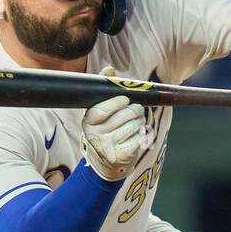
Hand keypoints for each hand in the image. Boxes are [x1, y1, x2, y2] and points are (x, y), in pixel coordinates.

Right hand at [81, 67, 146, 181]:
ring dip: (140, 122)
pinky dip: (142, 135)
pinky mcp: (120, 156)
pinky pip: (139, 138)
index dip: (117, 102)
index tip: (125, 99)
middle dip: (135, 110)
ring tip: (135, 124)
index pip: (102, 109)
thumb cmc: (105, 130)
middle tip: (135, 110)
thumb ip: (104, 89)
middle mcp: (95, 135)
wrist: (106, 162)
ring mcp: (107, 147)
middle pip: (124, 115)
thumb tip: (109, 69)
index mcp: (88, 121)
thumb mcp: (99, 110)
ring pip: (134, 125)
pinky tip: (135, 136)